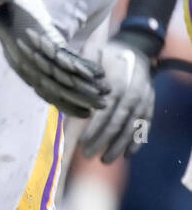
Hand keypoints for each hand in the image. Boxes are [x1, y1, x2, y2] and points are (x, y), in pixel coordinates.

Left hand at [0, 0, 106, 118]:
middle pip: (57, 90)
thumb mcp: (29, 50)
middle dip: (80, 100)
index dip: (68, 106)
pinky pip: (62, 57)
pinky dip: (80, 66)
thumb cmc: (17, 26)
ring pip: (61, 77)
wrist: (3, 5)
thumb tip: (62, 73)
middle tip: (99, 109)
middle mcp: (28, 68)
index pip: (49, 95)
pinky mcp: (40, 41)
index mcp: (25, 73)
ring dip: (84, 87)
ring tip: (103, 92)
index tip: (86, 115)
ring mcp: (33, 56)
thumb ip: (44, 62)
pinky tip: (96, 73)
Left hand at [79, 37, 154, 162]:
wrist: (136, 48)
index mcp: (118, 80)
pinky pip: (146, 125)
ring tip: (105, 161)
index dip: (95, 126)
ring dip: (119, 145)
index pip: (106, 108)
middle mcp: (134, 90)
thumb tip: (61, 90)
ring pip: (133, 125)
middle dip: (103, 140)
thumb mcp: (92, 55)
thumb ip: (80, 72)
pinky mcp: (150, 104)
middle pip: (119, 120)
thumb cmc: (106, 55)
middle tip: (88, 155)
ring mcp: (144, 98)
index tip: (81, 141)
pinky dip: (138, 140)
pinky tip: (128, 155)